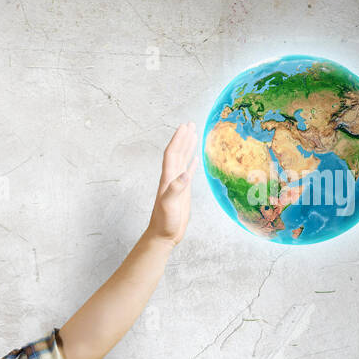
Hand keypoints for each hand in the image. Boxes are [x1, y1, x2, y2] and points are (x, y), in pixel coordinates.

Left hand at [146, 121, 199, 245]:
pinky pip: (188, 173)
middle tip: (190, 123)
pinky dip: (191, 163)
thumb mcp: (169, 205)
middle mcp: (171, 178)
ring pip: (183, 160)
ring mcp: (177, 184)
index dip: (178, 140)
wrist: (163, 235)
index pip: (172, 154)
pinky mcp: (183, 191)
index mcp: (168, 179)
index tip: (185, 126)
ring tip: (193, 134)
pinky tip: (195, 158)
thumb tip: (185, 174)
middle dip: (183, 138)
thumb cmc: (164, 222)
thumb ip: (175, 189)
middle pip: (177, 153)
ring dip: (187, 146)